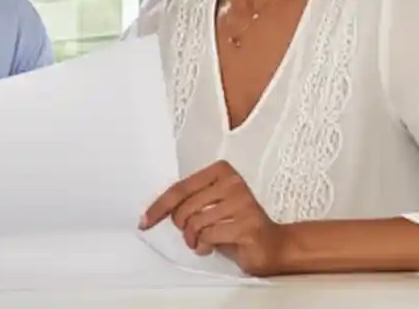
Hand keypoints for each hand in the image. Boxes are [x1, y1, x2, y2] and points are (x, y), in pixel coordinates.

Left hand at [139, 160, 286, 276]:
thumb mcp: (210, 206)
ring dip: (193, 239)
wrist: (274, 244)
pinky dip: (204, 246)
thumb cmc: (237, 225)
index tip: (144, 221)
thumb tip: (157, 211)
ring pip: (195, 223)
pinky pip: (208, 236)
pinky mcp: (246, 224)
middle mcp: (233, 182)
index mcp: (221, 171)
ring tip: (202, 242)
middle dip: (182, 227)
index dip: (158, 207)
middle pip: (184, 208)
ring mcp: (241, 202)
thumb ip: (190, 201)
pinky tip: (211, 247)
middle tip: (191, 236)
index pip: (179, 188)